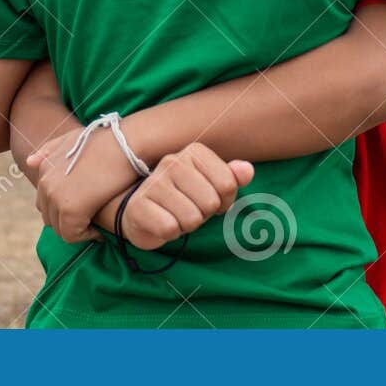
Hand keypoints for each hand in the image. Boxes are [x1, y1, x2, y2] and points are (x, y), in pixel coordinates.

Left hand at [28, 127, 138, 242]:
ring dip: (77, 229)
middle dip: (68, 220)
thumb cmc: (106, 140)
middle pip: (50, 217)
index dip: (65, 208)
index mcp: (45, 168)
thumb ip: (50, 150)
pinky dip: (87, 235)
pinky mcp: (70, 210)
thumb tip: (30, 162)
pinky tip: (101, 229)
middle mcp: (46, 183)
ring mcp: (56, 197)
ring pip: (60, 229)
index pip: (45, 201)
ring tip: (97, 222)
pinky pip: (72, 236)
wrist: (125, 142)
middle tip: (91, 218)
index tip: (86, 207)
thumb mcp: (73, 138)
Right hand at [118, 144, 253, 251]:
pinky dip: (170, 233)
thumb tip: (248, 170)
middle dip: (204, 214)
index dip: (224, 200)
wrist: (145, 213)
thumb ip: (232, 178)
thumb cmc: (185, 198)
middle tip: (190, 209)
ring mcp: (153, 182)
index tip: (209, 199)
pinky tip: (162, 223)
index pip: (228, 184)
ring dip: (186, 225)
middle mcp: (171, 161)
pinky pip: (169, 228)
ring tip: (175, 215)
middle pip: (210, 201)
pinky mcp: (137, 206)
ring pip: (191, 218)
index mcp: (193, 152)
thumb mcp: (213, 187)